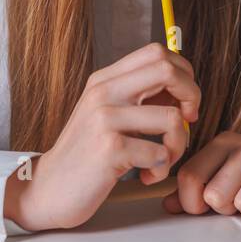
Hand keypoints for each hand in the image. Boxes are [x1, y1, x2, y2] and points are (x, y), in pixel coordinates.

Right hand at [4, 42, 200, 231]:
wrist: (48, 188)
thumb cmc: (86, 155)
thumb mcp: (106, 114)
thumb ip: (137, 97)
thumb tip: (181, 86)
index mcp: (104, 80)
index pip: (157, 52)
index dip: (183, 74)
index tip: (183, 102)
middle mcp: (103, 92)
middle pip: (167, 70)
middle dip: (192, 96)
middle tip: (187, 122)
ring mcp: (104, 119)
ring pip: (172, 118)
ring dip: (179, 145)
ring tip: (162, 161)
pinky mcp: (109, 149)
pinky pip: (160, 153)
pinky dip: (161, 169)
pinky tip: (146, 176)